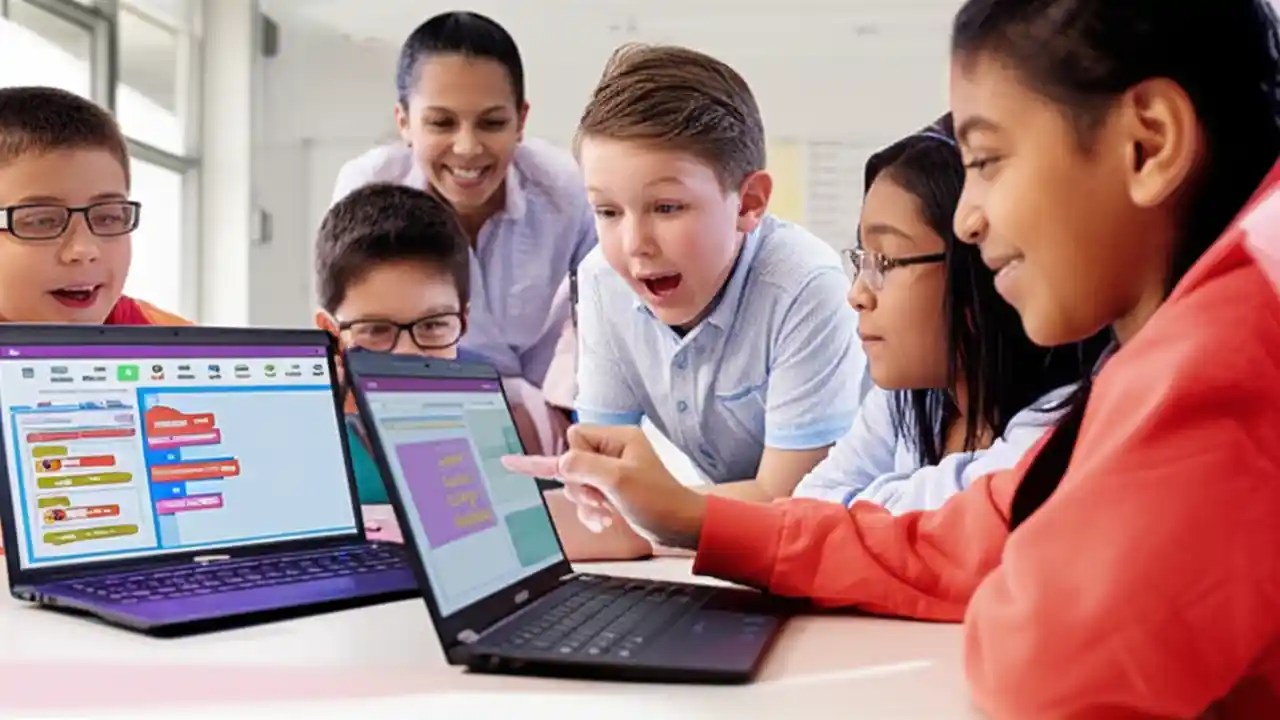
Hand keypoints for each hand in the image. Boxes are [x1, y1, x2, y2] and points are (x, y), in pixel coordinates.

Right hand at [502, 424, 707, 549]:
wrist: (679, 528)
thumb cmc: (658, 501)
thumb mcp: (618, 480)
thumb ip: (584, 466)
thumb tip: (559, 463)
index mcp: (619, 438)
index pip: (576, 436)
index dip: (575, 459)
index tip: (590, 479)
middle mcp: (614, 452)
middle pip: (573, 461)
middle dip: (580, 486)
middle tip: (599, 499)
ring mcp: (612, 473)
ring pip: (577, 482)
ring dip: (586, 503)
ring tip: (605, 513)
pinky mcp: (611, 492)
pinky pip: (586, 499)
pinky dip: (590, 512)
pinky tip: (603, 522)